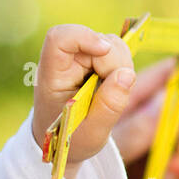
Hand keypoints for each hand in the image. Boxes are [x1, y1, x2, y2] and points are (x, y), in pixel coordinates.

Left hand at [30, 24, 137, 163]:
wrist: (66, 142)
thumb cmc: (71, 139)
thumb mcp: (91, 133)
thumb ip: (108, 107)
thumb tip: (126, 75)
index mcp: (52, 77)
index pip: (60, 38)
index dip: (84, 36)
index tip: (104, 52)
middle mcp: (64, 62)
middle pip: (95, 39)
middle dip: (114, 61)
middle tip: (115, 90)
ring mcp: (80, 59)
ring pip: (111, 43)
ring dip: (121, 65)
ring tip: (113, 93)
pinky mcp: (94, 60)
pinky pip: (117, 52)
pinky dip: (123, 67)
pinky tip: (115, 87)